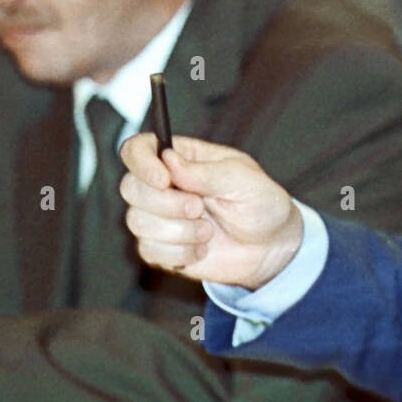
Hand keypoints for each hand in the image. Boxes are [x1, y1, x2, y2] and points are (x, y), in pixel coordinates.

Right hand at [119, 134, 302, 288]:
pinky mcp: (160, 247)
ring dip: (178, 231)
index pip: (138, 149)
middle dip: (166, 203)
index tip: (163, 179)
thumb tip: (169, 160)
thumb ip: (206, 172)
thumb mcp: (243, 179)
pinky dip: (180, 253)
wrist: (271, 247)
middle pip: (130, 187)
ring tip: (208, 230)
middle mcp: (164, 185)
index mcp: (181, 158)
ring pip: (137, 221)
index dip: (141, 163)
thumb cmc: (261, 203)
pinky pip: (149, 250)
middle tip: (198, 208)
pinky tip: (202, 248)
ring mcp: (159, 217)